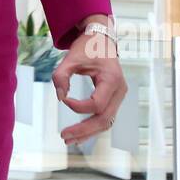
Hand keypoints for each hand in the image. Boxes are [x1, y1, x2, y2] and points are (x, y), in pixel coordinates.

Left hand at [54, 28, 126, 145]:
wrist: (101, 39)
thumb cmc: (87, 47)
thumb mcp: (71, 58)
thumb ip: (61, 76)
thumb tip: (60, 97)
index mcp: (112, 79)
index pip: (97, 104)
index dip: (78, 107)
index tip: (64, 99)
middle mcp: (120, 91)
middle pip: (104, 119)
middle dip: (83, 130)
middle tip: (64, 136)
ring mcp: (119, 96)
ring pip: (106, 122)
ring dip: (87, 133)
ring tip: (69, 140)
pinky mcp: (114, 99)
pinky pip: (105, 117)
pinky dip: (92, 127)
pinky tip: (78, 135)